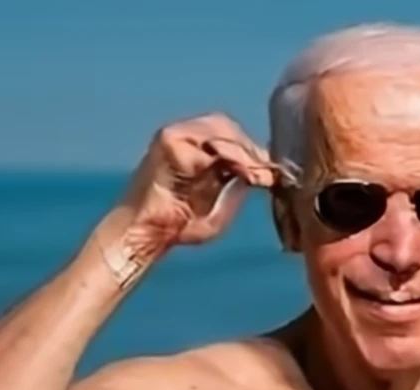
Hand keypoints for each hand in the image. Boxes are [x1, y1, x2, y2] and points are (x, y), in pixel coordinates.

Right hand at [103, 112, 278, 262]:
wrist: (146, 233)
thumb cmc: (178, 227)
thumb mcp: (219, 212)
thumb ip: (236, 191)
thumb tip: (260, 176)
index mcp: (199, 153)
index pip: (233, 137)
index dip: (255, 153)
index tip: (274, 174)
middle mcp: (187, 139)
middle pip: (227, 127)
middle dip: (251, 149)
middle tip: (268, 173)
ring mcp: (176, 136)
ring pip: (219, 129)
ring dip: (242, 151)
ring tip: (257, 174)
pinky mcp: (168, 141)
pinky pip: (206, 142)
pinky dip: (228, 156)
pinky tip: (242, 174)